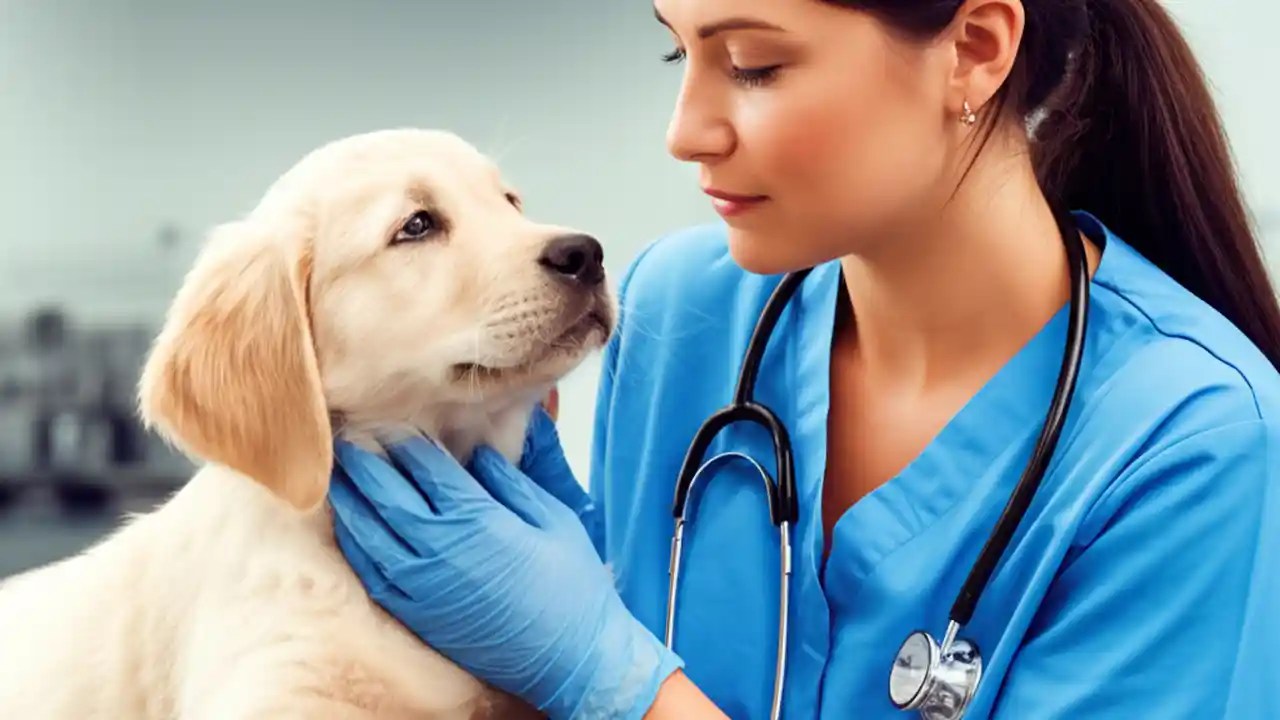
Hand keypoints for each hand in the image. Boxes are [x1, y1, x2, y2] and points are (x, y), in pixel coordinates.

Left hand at [328, 433, 682, 719]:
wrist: (570, 660)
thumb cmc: (573, 587)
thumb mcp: (555, 520)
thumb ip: (513, 483)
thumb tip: (481, 453)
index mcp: (478, 520)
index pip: (427, 469)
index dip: (405, 443)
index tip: (391, 422)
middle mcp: (440, 550)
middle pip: (387, 495)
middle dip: (365, 464)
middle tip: (347, 439)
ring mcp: (422, 586)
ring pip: (369, 534)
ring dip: (350, 501)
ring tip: (338, 474)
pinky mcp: (417, 615)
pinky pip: (372, 572)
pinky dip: (355, 544)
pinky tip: (350, 527)